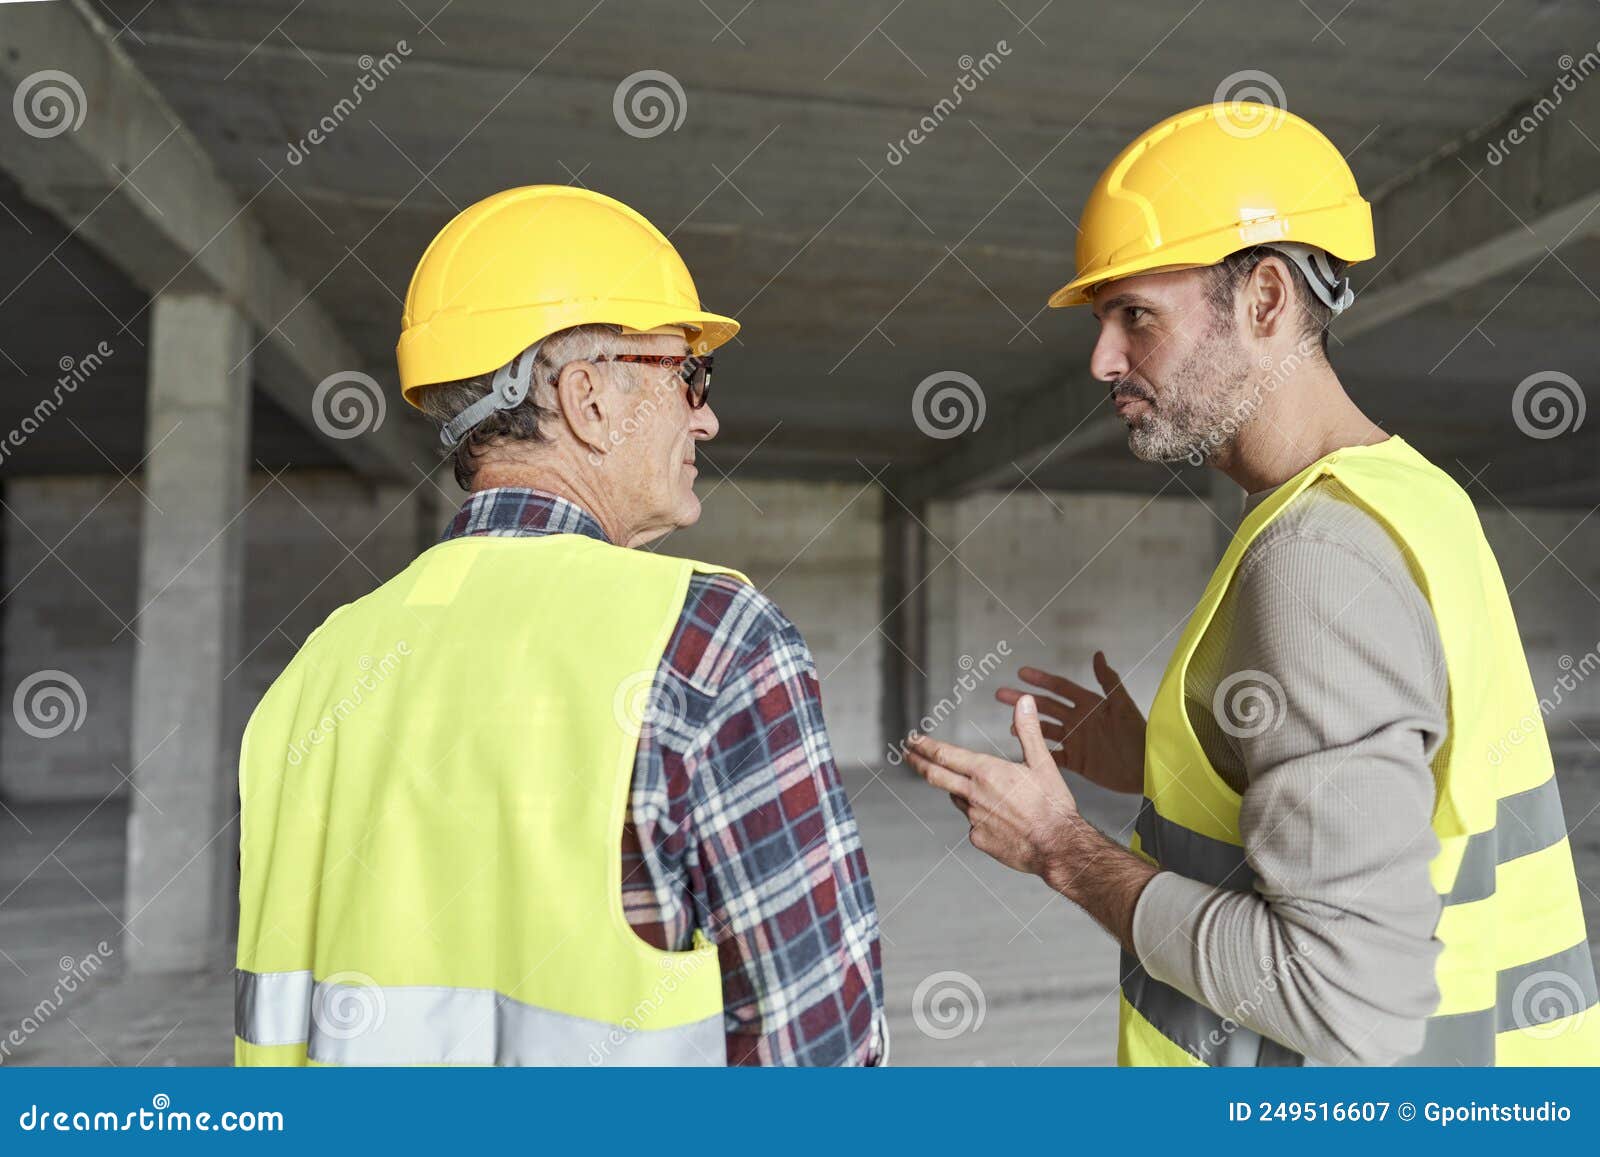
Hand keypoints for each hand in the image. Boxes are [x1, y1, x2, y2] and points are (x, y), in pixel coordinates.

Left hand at [903, 695, 1081, 880]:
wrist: (1058, 847)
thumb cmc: (1052, 804)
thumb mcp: (1043, 762)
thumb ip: (1029, 730)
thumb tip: (1024, 701)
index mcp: (987, 772)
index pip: (945, 755)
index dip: (925, 746)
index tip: (912, 739)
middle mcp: (974, 794)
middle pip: (936, 776)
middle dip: (918, 762)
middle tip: (907, 754)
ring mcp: (974, 819)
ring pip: (958, 798)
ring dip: (959, 790)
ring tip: (976, 789)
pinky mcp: (978, 839)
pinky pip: (973, 822)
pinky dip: (979, 815)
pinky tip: (1000, 818)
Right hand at [995, 652, 1144, 793]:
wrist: (1146, 767)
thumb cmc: (1138, 735)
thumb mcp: (1122, 704)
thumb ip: (1108, 680)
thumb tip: (1098, 655)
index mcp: (1089, 704)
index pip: (1060, 687)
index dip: (1041, 679)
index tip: (1022, 673)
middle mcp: (1080, 720)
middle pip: (1046, 706)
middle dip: (1024, 700)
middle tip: (1002, 694)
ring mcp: (1077, 740)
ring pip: (1045, 729)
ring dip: (1028, 725)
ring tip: (1010, 725)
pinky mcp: (1077, 760)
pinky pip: (1053, 755)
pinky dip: (1039, 751)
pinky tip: (1025, 748)